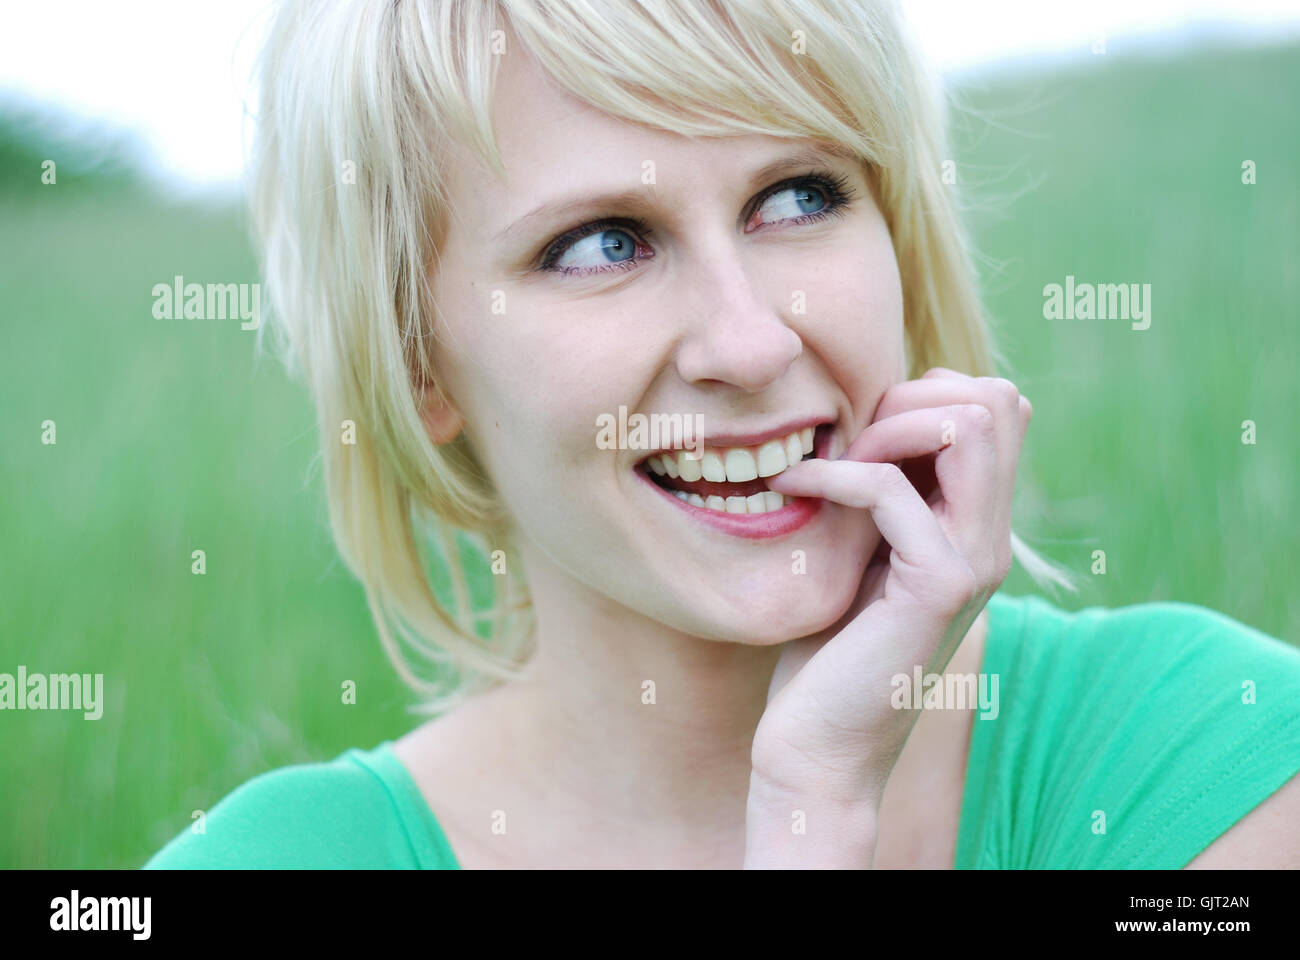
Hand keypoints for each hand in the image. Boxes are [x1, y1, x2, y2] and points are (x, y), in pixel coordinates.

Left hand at [748, 368, 1031, 814]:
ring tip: (828, 462)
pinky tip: (791, 488)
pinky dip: (834, 475)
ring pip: (970, 425)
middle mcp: (989, 539)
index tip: (857, 435)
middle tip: (846, 442)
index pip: (995, 406)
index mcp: (975, 526)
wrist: (817, 747)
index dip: (924, 394)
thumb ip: (880, 492)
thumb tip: (867, 414)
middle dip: (910, 395)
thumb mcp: (857, 549)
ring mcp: (973, 562)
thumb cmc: (824, 650)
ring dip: (885, 426)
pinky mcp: (937, 588)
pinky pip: (891, 488)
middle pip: (996, 401)